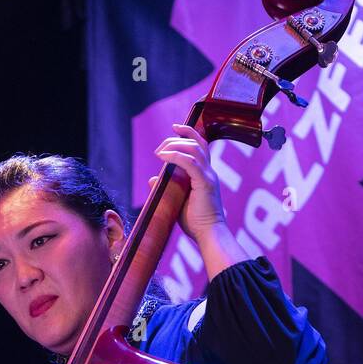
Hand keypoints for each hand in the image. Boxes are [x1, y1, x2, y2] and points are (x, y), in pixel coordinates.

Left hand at [150, 123, 226, 244]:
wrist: (209, 235)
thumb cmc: (196, 223)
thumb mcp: (177, 201)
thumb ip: (167, 188)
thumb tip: (152, 179)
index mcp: (206, 175)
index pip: (200, 146)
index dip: (189, 133)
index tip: (175, 128)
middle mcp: (210, 172)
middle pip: (197, 143)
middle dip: (176, 140)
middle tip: (159, 148)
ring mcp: (209, 176)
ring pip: (194, 149)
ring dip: (175, 146)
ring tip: (159, 152)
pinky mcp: (205, 183)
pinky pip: (190, 162)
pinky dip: (176, 156)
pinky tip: (163, 157)